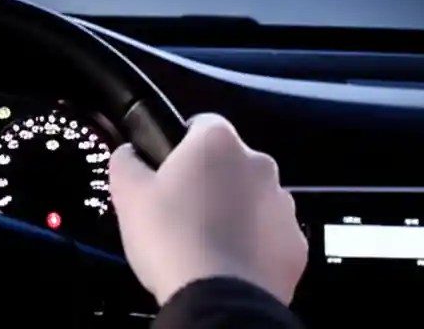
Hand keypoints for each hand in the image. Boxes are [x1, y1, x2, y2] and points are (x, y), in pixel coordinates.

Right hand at [109, 114, 306, 305]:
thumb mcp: (128, 194)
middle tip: (182, 212)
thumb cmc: (170, 238)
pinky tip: (229, 261)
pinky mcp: (296, 242)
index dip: (180, 146)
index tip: (167, 172)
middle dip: (210, 181)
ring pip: (254, 199)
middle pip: (230, 163)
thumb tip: (131, 154)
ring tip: (205, 242)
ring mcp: (284, 204)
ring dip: (235, 211)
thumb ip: (127, 160)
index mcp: (218, 142)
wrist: (217, 299)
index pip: (200, 124)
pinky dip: (254, 243)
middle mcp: (259, 164)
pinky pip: (270, 235)